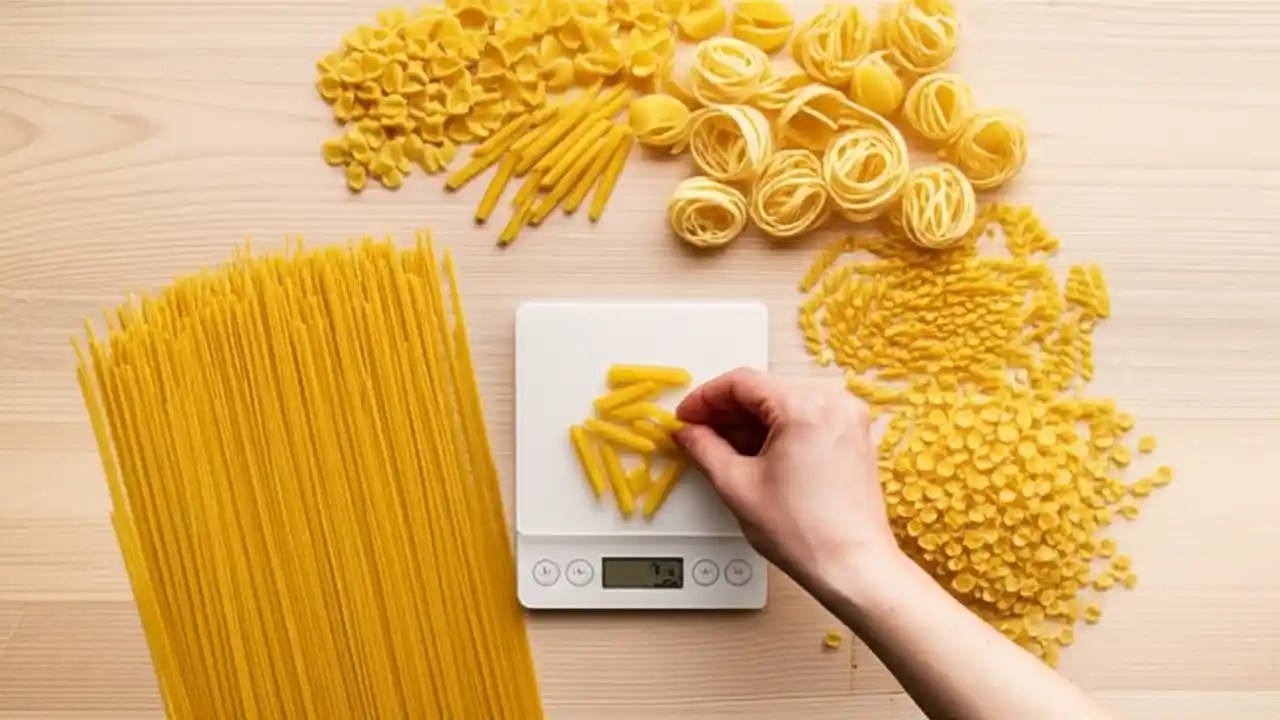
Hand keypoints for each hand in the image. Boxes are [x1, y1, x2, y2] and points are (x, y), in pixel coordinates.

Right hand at [673, 368, 899, 588]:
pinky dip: (775, 430)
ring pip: (783, 403)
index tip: (685, 416)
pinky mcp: (852, 436)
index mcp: (806, 407)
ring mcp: (847, 418)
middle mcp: (833, 402)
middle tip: (696, 431)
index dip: (704, 397)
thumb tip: (688, 433)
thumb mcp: (738, 486)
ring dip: (748, 421)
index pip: (742, 382)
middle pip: (764, 390)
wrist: (854, 567)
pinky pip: (804, 418)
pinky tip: (751, 452)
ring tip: (719, 446)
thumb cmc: (804, 533)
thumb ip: (705, 449)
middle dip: (725, 410)